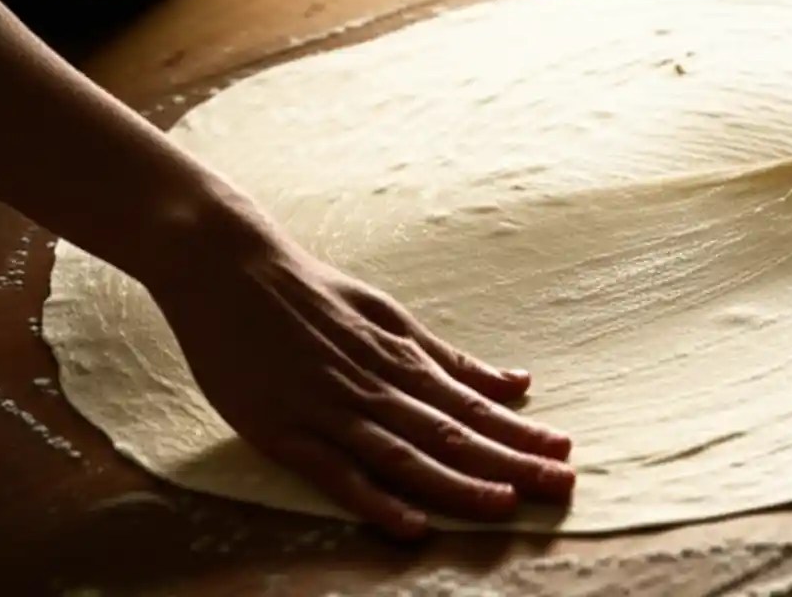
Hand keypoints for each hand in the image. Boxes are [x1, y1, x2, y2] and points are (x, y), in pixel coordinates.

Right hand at [144, 224, 574, 538]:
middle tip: (561, 485)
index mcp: (402, 359)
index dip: (520, 432)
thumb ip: (450, 357)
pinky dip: (374, 499)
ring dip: (458, 483)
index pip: (473, 406)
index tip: (563, 451)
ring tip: (507, 505)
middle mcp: (375, 386)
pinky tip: (412, 524)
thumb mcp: (390, 316)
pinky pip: (336, 474)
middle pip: (451, 434)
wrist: (228, 268)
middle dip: (509, 462)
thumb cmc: (313, 293)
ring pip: (405, 456)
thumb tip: (517, 382)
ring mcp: (330, 410)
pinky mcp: (284, 431)